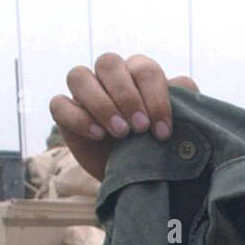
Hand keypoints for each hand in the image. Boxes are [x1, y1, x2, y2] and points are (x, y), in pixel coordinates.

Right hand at [49, 53, 199, 182]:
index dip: (155, 96)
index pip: (144, 69)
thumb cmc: (157, 150)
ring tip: (121, 133)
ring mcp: (84, 94)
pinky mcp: (65, 114)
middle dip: (127, 96)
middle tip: (140, 128)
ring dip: (101, 103)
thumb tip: (185, 87)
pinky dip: (77, 117)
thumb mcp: (176, 132)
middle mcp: (109, 78)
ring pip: (79, 76)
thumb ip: (184, 105)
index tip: (163, 131)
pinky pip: (59, 104)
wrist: (135, 181)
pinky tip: (97, 134)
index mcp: (138, 75)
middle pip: (108, 63)